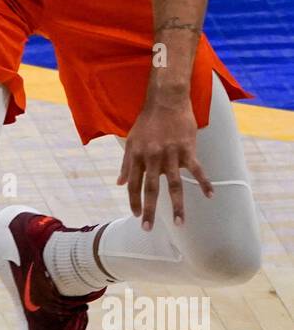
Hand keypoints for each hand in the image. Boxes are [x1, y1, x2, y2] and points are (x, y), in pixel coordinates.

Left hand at [117, 95, 212, 228]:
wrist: (166, 100)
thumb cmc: (147, 121)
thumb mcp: (131, 141)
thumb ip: (126, 164)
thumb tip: (120, 183)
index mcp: (137, 156)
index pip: (133, 184)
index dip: (134, 201)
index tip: (136, 216)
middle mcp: (152, 157)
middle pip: (151, 189)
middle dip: (149, 211)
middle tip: (147, 229)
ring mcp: (171, 154)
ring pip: (174, 185)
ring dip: (177, 206)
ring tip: (181, 224)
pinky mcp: (187, 149)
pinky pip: (197, 169)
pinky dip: (205, 182)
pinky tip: (210, 196)